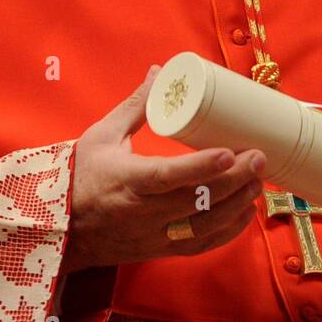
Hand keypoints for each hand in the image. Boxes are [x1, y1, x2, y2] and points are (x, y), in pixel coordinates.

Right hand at [64, 65, 267, 271]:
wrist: (62, 230)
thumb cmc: (80, 177)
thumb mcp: (101, 135)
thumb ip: (136, 106)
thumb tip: (160, 72)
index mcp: (127, 181)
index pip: (168, 176)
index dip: (201, 167)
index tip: (230, 152)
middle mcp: (144, 212)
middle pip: (198, 200)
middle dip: (235, 180)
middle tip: (259, 158)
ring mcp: (155, 235)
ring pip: (205, 225)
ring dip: (237, 204)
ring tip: (258, 180)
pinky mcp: (162, 249)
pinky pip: (202, 244)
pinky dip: (229, 230)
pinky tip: (246, 211)